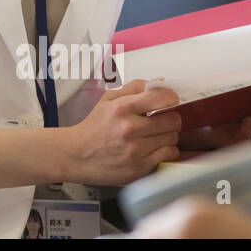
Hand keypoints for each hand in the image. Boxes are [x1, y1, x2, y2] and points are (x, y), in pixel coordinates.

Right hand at [61, 78, 181, 185]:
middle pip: (173, 120)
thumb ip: (135, 88)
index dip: (171, 98)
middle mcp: (129, 129)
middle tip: (160, 121)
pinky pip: (169, 155)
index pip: (162, 97)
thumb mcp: (108, 99)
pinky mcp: (140, 167)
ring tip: (153, 136)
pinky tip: (152, 148)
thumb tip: (160, 82)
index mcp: (121, 108)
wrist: (77, 155)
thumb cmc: (93, 128)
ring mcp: (135, 150)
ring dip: (167, 136)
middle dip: (169, 119)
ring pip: (173, 138)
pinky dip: (165, 151)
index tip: (170, 100)